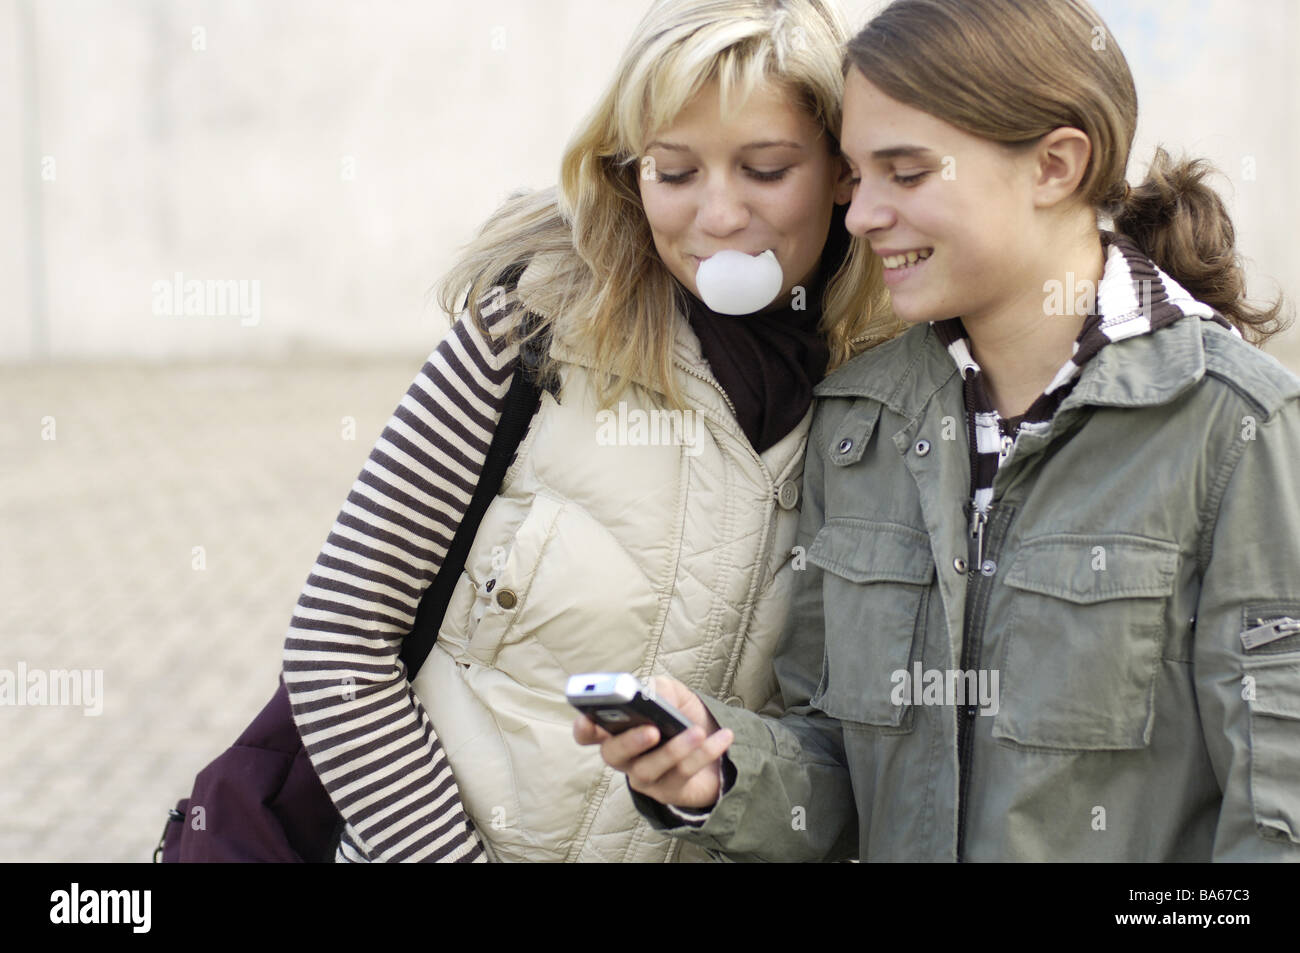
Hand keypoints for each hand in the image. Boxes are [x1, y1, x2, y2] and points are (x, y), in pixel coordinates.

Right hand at [572, 675, 733, 808]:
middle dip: (630, 742)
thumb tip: (650, 693)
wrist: (714, 740)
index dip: (584, 728)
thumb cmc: (681, 714)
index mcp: (616, 729)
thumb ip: (657, 688)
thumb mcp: (670, 693)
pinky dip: (704, 753)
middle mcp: (624, 756)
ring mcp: (644, 777)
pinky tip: (722, 737)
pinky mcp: (669, 791)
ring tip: (696, 732)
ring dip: (674, 750)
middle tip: (652, 730)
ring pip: (649, 768)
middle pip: (613, 755)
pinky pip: (682, 774)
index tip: (589, 719)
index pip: (587, 732)